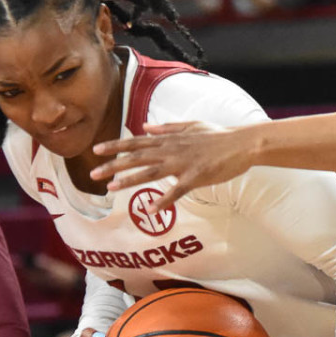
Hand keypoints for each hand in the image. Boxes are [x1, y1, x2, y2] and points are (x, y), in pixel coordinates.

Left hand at [90, 121, 253, 211]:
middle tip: (93, 173)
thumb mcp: (190, 126)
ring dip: (129, 181)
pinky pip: (176, 191)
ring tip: (110, 189)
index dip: (115, 146)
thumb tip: (145, 127)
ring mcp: (182, 164)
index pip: (136, 142)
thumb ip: (166, 128)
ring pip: (150, 172)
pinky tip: (149, 210)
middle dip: (113, 165)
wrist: (242, 144)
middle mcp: (171, 150)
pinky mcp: (195, 177)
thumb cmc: (218, 135)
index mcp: (169, 140)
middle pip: (136, 158)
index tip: (96, 149)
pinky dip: (163, 201)